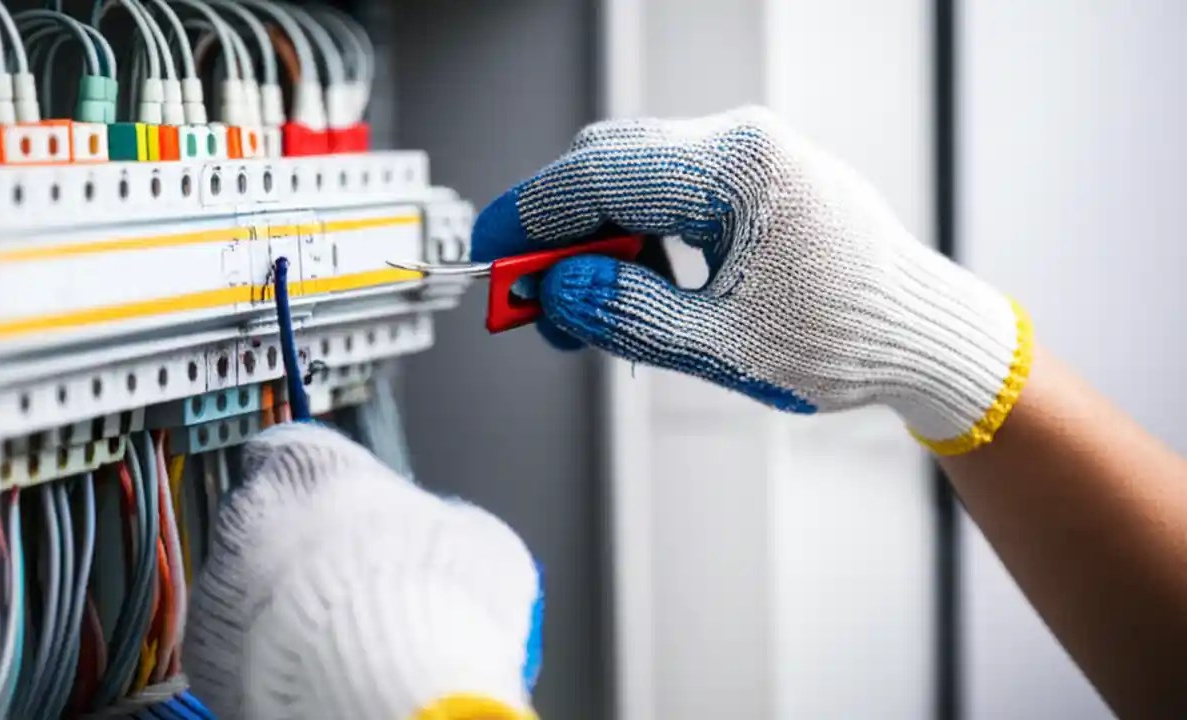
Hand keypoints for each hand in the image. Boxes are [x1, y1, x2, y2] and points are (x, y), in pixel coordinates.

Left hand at [184, 424, 542, 719]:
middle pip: (263, 514)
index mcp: (313, 464)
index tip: (350, 508)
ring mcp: (221, 583)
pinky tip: (312, 668)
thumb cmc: (439, 604)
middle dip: (298, 544)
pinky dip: (263, 654)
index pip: (295, 449)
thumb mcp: (472, 535)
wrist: (394, 690)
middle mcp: (251, 511)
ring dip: (277, 599)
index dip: (326, 484)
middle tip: (350, 581)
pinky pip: (232, 642)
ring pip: (242, 579)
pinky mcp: (207, 653)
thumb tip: (442, 530)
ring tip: (334, 635)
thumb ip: (435, 518)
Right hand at [472, 106, 1031, 453]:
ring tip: (584, 308)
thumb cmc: (849, 338)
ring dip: (596, 235)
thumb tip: (553, 291)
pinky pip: (669, 190)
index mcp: (738, 169)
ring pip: (633, 175)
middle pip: (608, 161)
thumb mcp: (723, 346)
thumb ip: (625, 314)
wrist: (923, 333)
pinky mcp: (753, 177)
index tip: (487, 253)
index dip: (527, 216)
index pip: (597, 174)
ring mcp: (750, 155)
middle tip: (532, 296)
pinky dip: (635, 233)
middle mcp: (743, 143)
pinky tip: (631, 285)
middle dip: (557, 228)